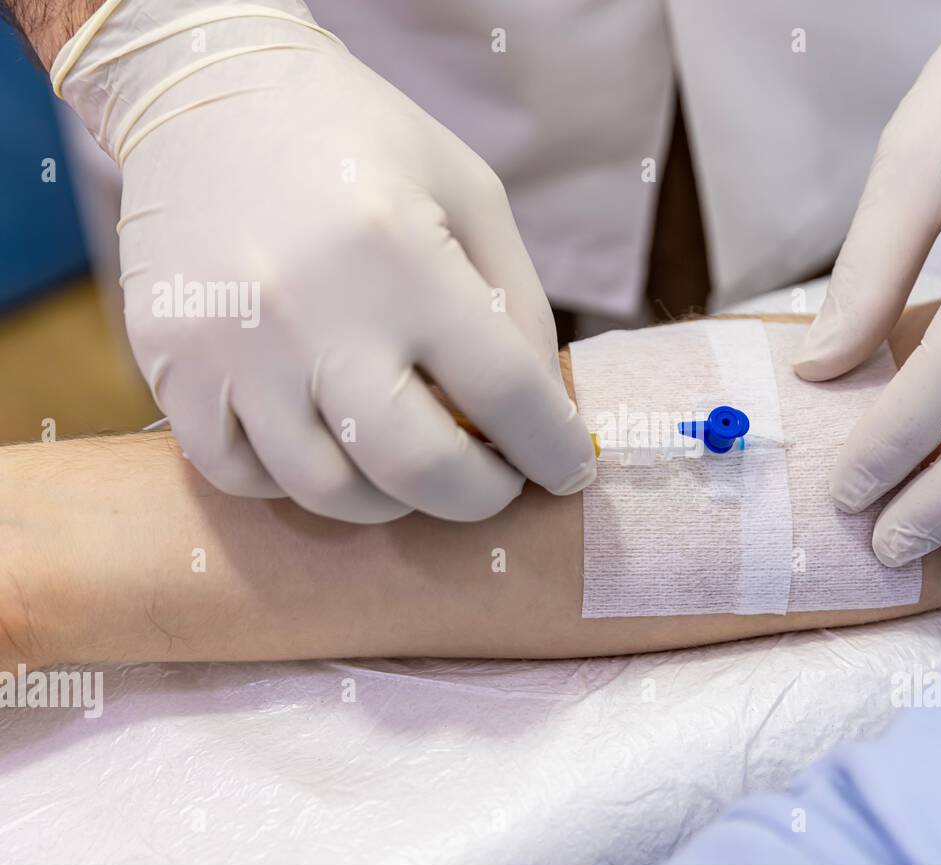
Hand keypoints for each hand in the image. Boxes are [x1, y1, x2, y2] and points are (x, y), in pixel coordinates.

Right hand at [53, 0, 595, 521]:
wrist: (208, 92)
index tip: (570, 469)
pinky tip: (327, 441)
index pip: (506, 393)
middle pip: (419, 469)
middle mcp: (314, 311)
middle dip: (480, 495)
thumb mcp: (471, 194)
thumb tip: (543, 413)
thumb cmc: (360, 143)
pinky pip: (241, 476)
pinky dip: (297, 482)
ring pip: (329, 491)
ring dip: (392, 497)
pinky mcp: (171, 365)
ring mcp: (233, 347)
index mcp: (402, 255)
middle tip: (495, 480)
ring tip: (413, 458)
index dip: (553, 450)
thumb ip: (518, 305)